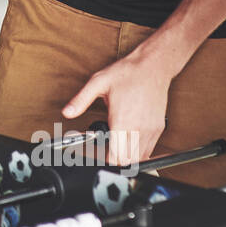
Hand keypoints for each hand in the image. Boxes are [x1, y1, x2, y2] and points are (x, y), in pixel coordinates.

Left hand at [63, 52, 171, 166]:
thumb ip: (81, 100)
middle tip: (104, 148)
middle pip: (127, 161)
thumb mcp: (98, 82)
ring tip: (116, 143)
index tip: (96, 153)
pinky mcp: (158, 128)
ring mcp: (151, 130)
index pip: (116, 156)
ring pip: (139, 157)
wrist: (153, 65)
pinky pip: (149, 149)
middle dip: (114, 159)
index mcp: (123, 121)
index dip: (104, 160)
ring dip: (126, 155)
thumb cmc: (127, 73)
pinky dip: (138, 149)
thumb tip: (67, 112)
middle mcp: (139, 128)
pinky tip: (128, 138)